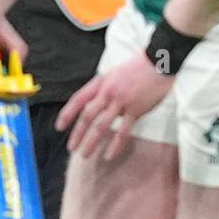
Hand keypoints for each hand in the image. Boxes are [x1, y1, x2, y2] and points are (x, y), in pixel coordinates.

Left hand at [56, 53, 173, 161]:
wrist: (159, 62)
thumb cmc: (137, 67)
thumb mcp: (114, 73)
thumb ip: (104, 90)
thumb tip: (96, 108)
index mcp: (101, 82)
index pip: (79, 99)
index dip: (67, 114)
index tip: (59, 127)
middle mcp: (108, 92)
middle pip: (88, 116)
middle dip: (78, 134)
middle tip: (72, 149)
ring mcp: (121, 101)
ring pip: (102, 126)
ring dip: (91, 142)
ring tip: (85, 155)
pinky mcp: (136, 110)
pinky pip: (123, 132)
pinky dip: (115, 145)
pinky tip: (109, 155)